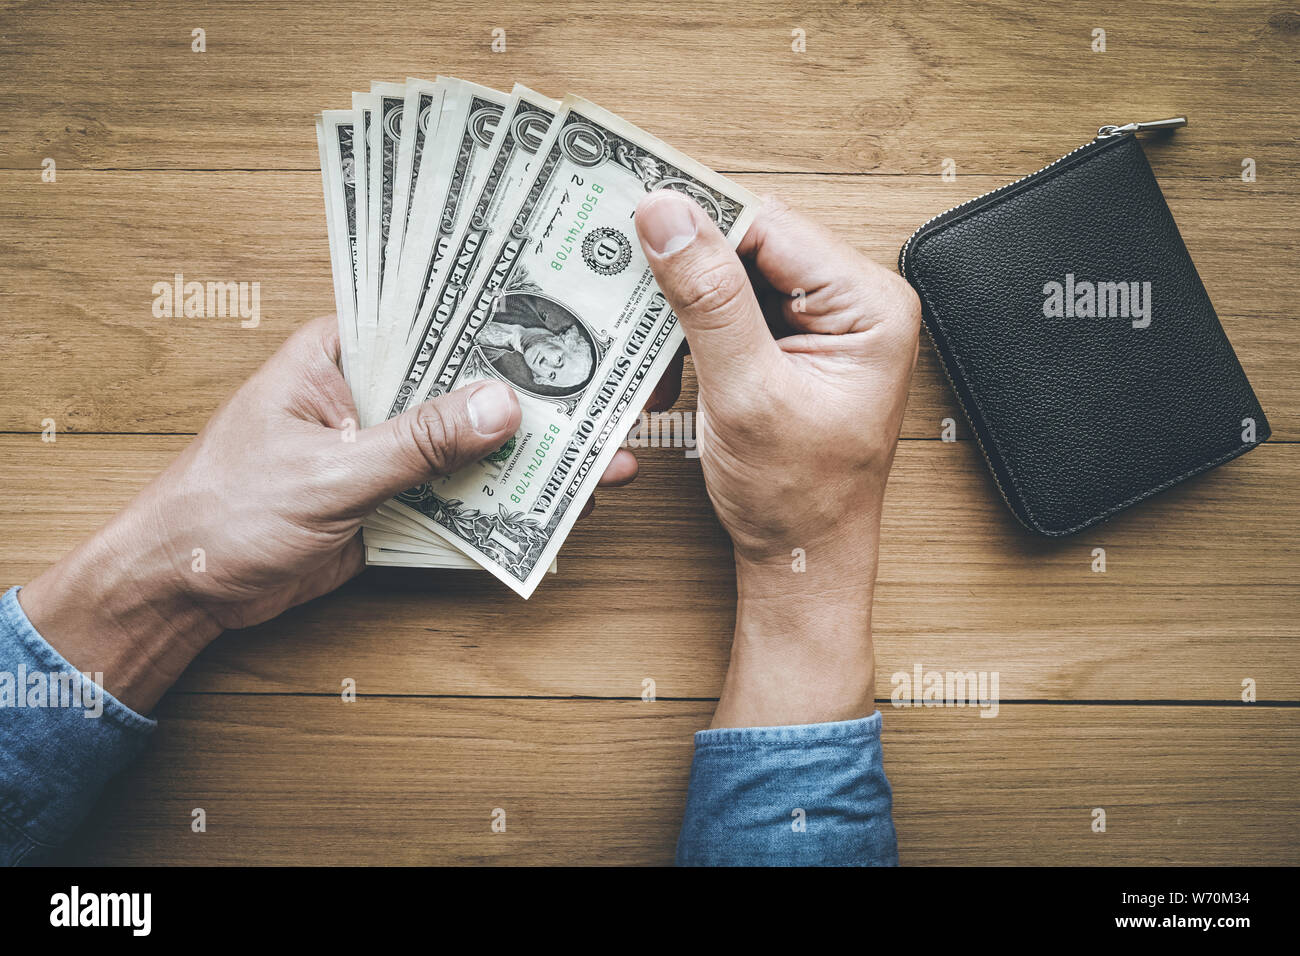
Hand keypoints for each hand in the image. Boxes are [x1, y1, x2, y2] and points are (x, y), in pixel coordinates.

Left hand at [20, 316, 658, 711]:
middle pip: (463, 384)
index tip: (565, 313)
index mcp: (339, 356)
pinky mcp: (394, 501)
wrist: (183, 591)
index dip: (495, 317)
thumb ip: (418, 441)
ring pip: (469, 444)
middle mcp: (368, 394)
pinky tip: (554, 503)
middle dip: (531, 393)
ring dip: (526, 454)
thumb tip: (502, 407)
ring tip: (602, 454)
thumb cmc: (224, 510)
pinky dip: (501, 503)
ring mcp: (385, 449)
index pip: (428, 319)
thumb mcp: (328, 470)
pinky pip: (458, 495)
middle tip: (608, 391)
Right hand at [635, 192, 920, 727]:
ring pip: (735, 276)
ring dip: (685, 307)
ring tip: (657, 349)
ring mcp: (824, 322)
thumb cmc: (798, 497)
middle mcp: (854, 303)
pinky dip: (693, 332)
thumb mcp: (746, 394)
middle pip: (752, 244)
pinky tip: (673, 365)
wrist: (801, 558)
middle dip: (688, 271)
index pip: (772, 227)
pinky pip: (733, 310)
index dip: (700, 220)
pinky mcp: (794, 343)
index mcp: (869, 305)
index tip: (634, 214)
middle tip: (626, 277)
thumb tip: (668, 216)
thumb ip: (708, 300)